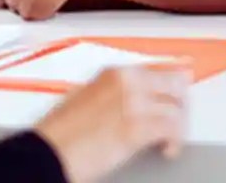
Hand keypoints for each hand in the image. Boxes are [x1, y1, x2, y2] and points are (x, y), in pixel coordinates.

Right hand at [35, 62, 191, 181]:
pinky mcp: (137, 128)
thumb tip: (130, 100)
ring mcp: (134, 103)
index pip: (159, 71)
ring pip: (177, 108)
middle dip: (180, 103)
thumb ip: (111, 94)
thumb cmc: (58, 134)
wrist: (45, 154)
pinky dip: (174, 142)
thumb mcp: (84, 99)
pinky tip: (168, 150)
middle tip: (179, 119)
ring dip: (178, 127)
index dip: (171, 87)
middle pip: (175, 84)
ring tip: (171, 140)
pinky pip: (172, 129)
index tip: (176, 96)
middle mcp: (127, 82)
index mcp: (114, 74)